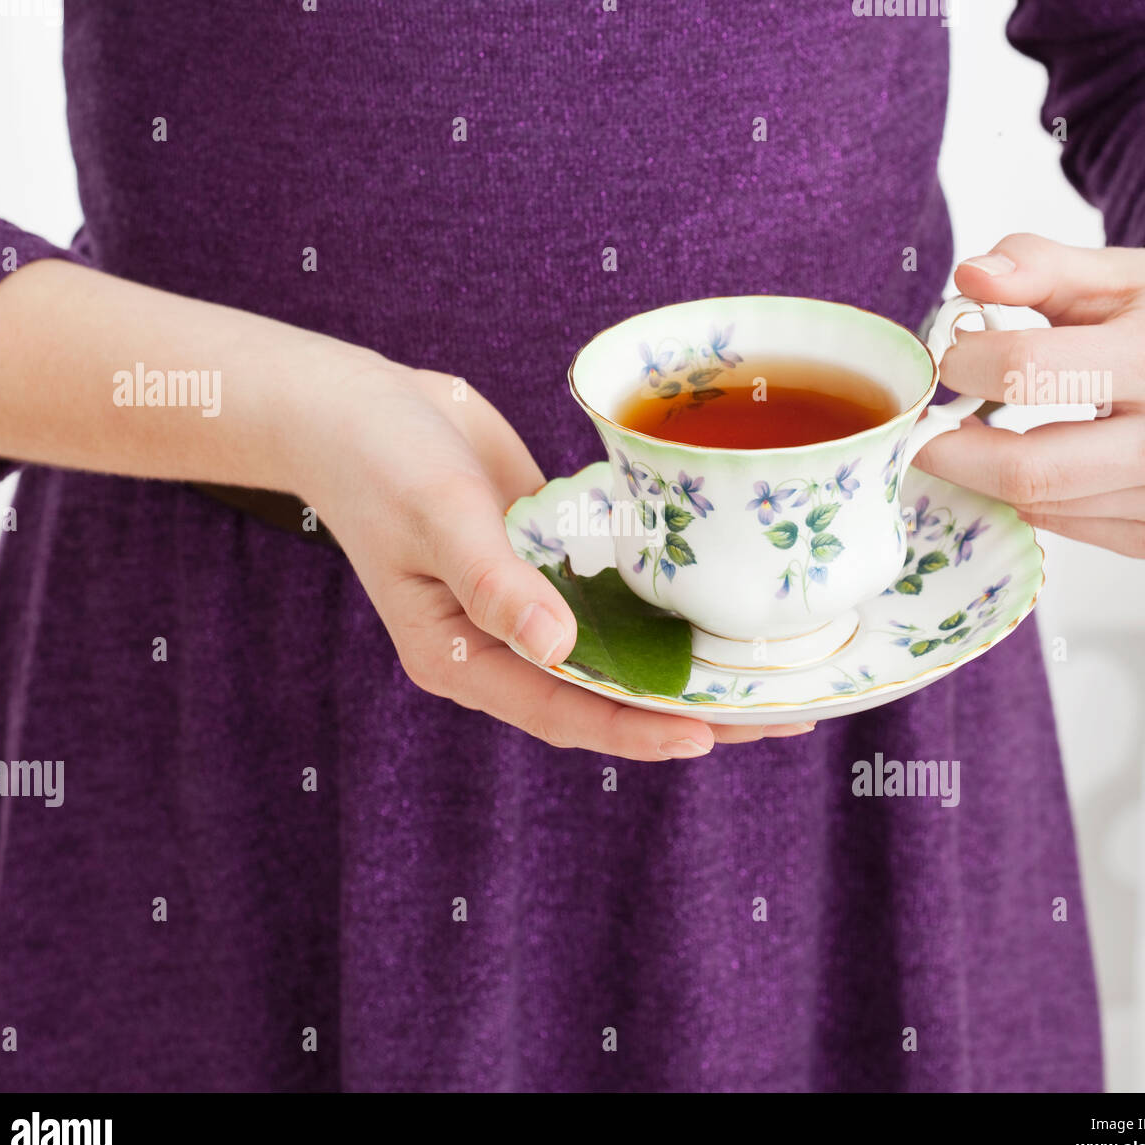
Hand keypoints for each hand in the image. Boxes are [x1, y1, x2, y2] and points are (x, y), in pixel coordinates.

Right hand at [290, 356, 815, 758]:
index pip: (559, 709)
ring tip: (772, 671)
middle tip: (782, 712)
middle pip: (604, 694)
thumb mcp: (436, 516)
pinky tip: (720, 607)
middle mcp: (498, 644)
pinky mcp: (546, 565)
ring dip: (686, 663)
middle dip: (689, 708)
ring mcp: (526, 606)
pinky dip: (660, 608)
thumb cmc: (379, 459)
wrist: (363, 408)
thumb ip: (495, 583)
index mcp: (458, 656)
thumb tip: (561, 649)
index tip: (708, 736)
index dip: (633, 728)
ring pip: (617, 652)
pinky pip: (610, 599)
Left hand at [915, 232, 1144, 557]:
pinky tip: (1041, 458)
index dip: (964, 363)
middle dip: (949, 451)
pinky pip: (1064, 527)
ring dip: (987, 473)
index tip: (946, 354)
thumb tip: (967, 278)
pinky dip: (1031, 497)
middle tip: (919, 428)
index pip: (1027, 373)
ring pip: (1037, 507)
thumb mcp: (1116, 269)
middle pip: (1025, 471)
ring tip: (979, 431)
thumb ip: (1036, 264)